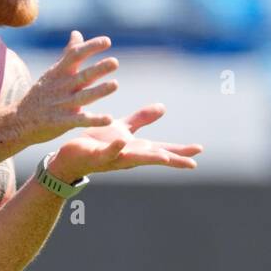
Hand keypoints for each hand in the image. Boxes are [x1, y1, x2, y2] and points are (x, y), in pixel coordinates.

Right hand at [12, 30, 119, 145]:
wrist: (20, 121)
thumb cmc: (41, 94)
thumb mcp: (53, 72)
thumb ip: (68, 54)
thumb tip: (77, 33)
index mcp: (60, 72)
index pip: (76, 55)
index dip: (91, 47)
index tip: (107, 41)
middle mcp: (63, 86)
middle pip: (83, 75)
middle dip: (98, 69)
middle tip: (115, 62)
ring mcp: (63, 104)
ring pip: (84, 96)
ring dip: (99, 91)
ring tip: (115, 84)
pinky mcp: (63, 122)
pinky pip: (81, 120)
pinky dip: (94, 120)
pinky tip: (109, 119)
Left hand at [50, 104, 201, 178]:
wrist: (71, 154)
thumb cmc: (97, 143)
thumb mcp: (123, 128)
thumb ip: (142, 119)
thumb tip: (163, 107)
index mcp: (136, 149)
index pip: (162, 149)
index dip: (180, 150)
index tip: (199, 150)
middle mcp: (129, 156)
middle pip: (155, 158)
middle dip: (173, 160)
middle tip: (192, 163)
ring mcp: (114, 157)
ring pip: (135, 159)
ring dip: (150, 158)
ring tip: (166, 157)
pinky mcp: (97, 155)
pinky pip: (108, 152)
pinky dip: (116, 148)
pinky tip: (123, 142)